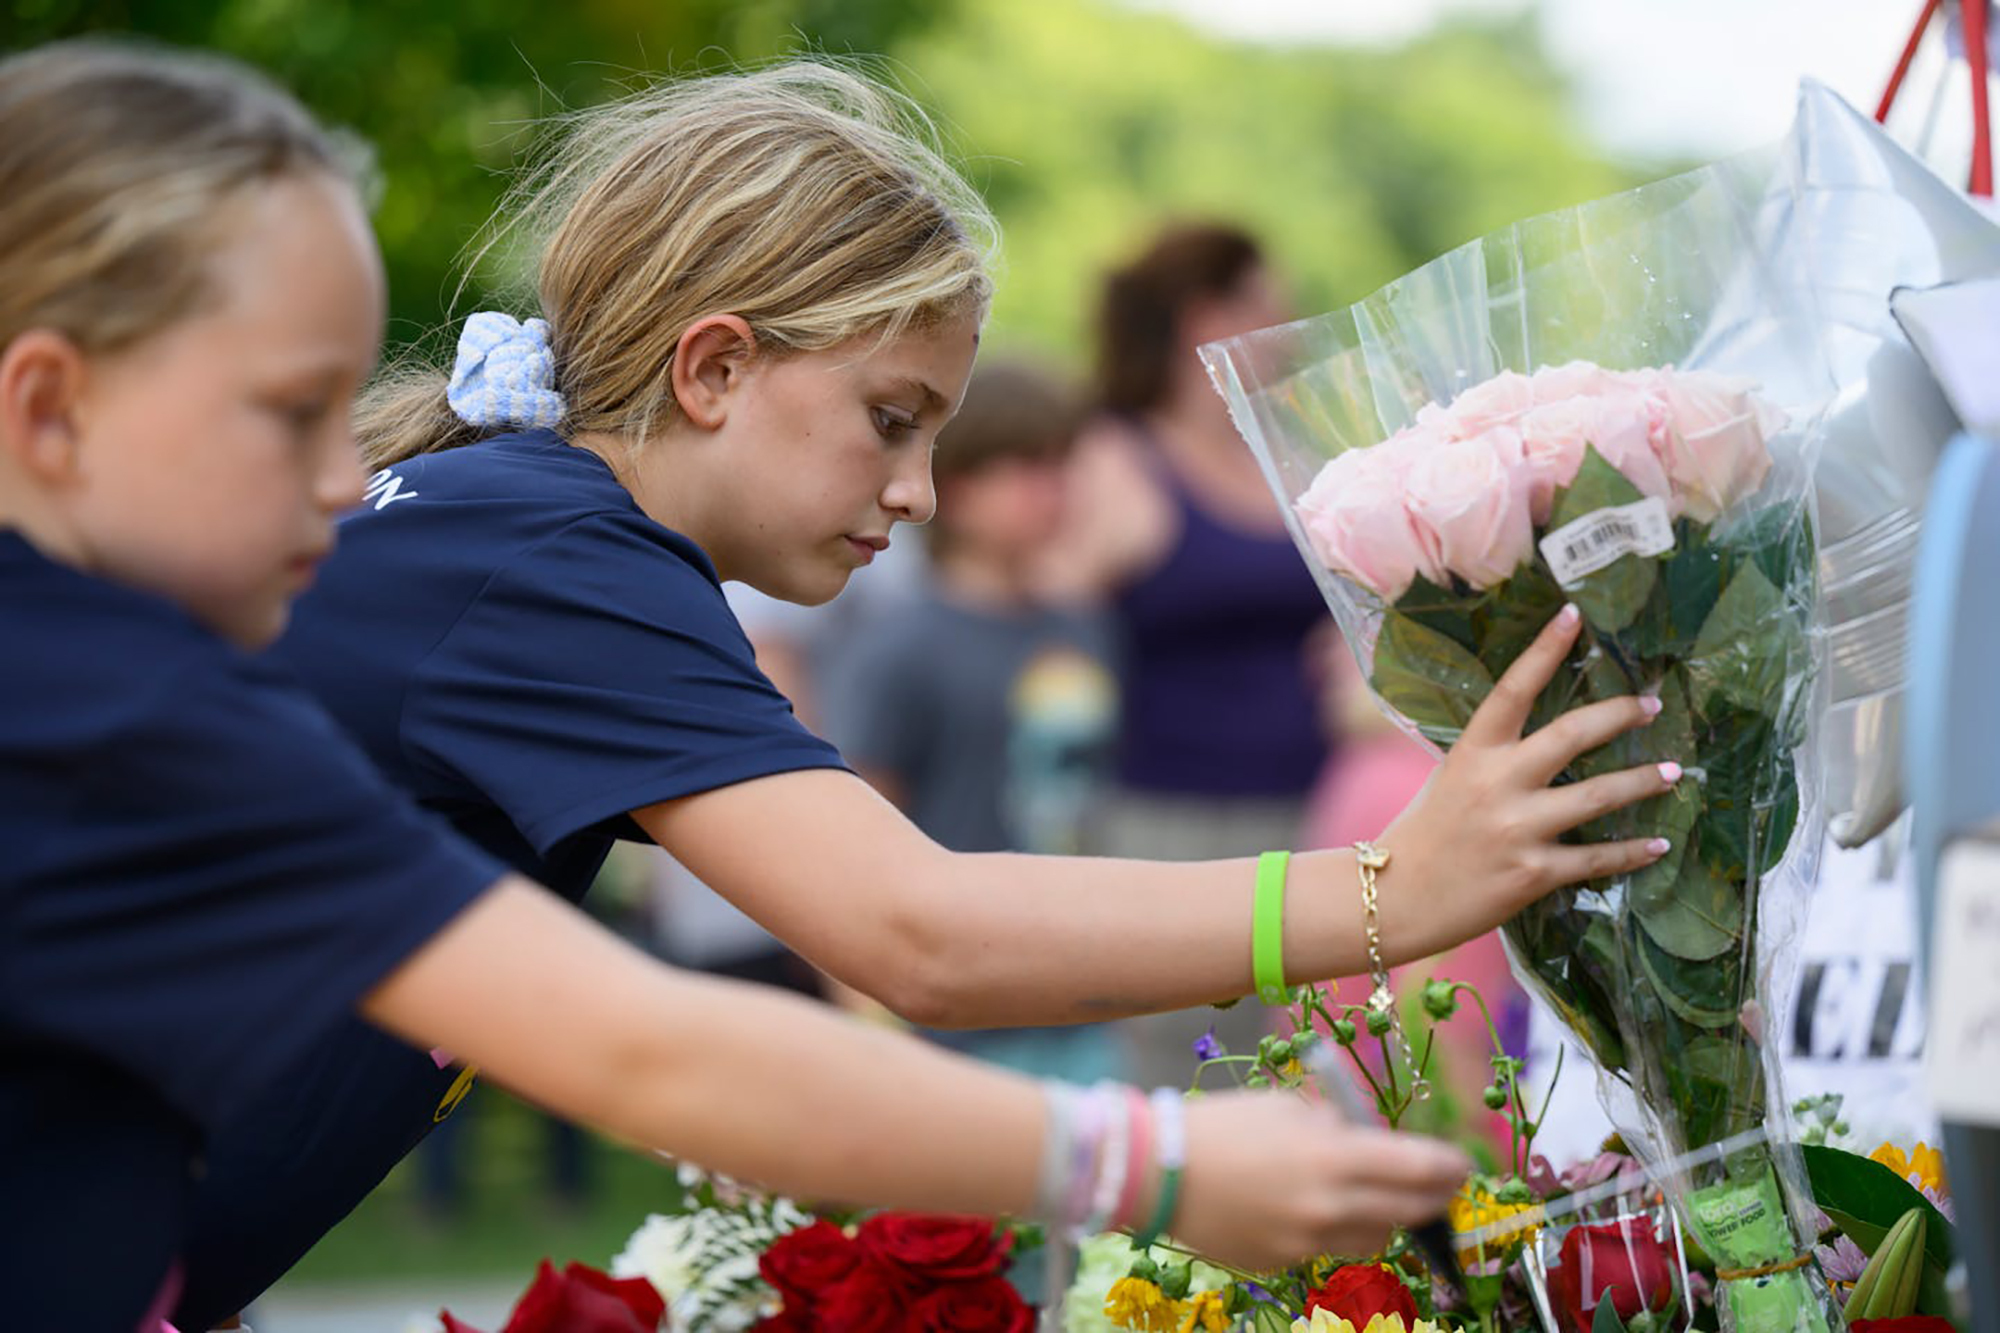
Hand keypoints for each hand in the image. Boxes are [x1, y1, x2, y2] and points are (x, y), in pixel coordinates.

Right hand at [1172, 1091, 1467, 1269]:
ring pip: (1377, 1239)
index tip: (1460, 1163)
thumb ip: (1336, 1126)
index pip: (1418, 1168)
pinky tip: (1311, 1207)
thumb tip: (1370, 1139)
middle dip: (1435, 1197)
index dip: (1449, 1167)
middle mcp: (1328, 1206)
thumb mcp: (1287, 1106)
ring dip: (1389, 1218)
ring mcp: (1306, 1241)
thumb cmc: (1223, 1124)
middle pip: (1410, 1211)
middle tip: (1443, 1185)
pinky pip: (1329, 1248)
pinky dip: (1335, 1229)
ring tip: (1377, 1197)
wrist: (1159, 1171)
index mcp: (1332, 1156)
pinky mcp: (1283, 1263)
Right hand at [1376, 603, 1674, 958]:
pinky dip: (1631, 852)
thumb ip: (1494, 757)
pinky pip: (1595, 859)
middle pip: (1572, 735)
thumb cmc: (1425, 833)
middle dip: (1619, 715)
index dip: (1545, 650)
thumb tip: (1545, 738)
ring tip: (1672, 772)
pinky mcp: (1532, 873)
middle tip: (1650, 705)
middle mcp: (1498, 784)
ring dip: (1641, 782)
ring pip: (1597, 796)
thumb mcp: (1451, 778)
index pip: (1514, 689)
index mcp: (1473, 752)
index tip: (1575, 616)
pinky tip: (1656, 844)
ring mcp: (1517, 829)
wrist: (1396, 897)